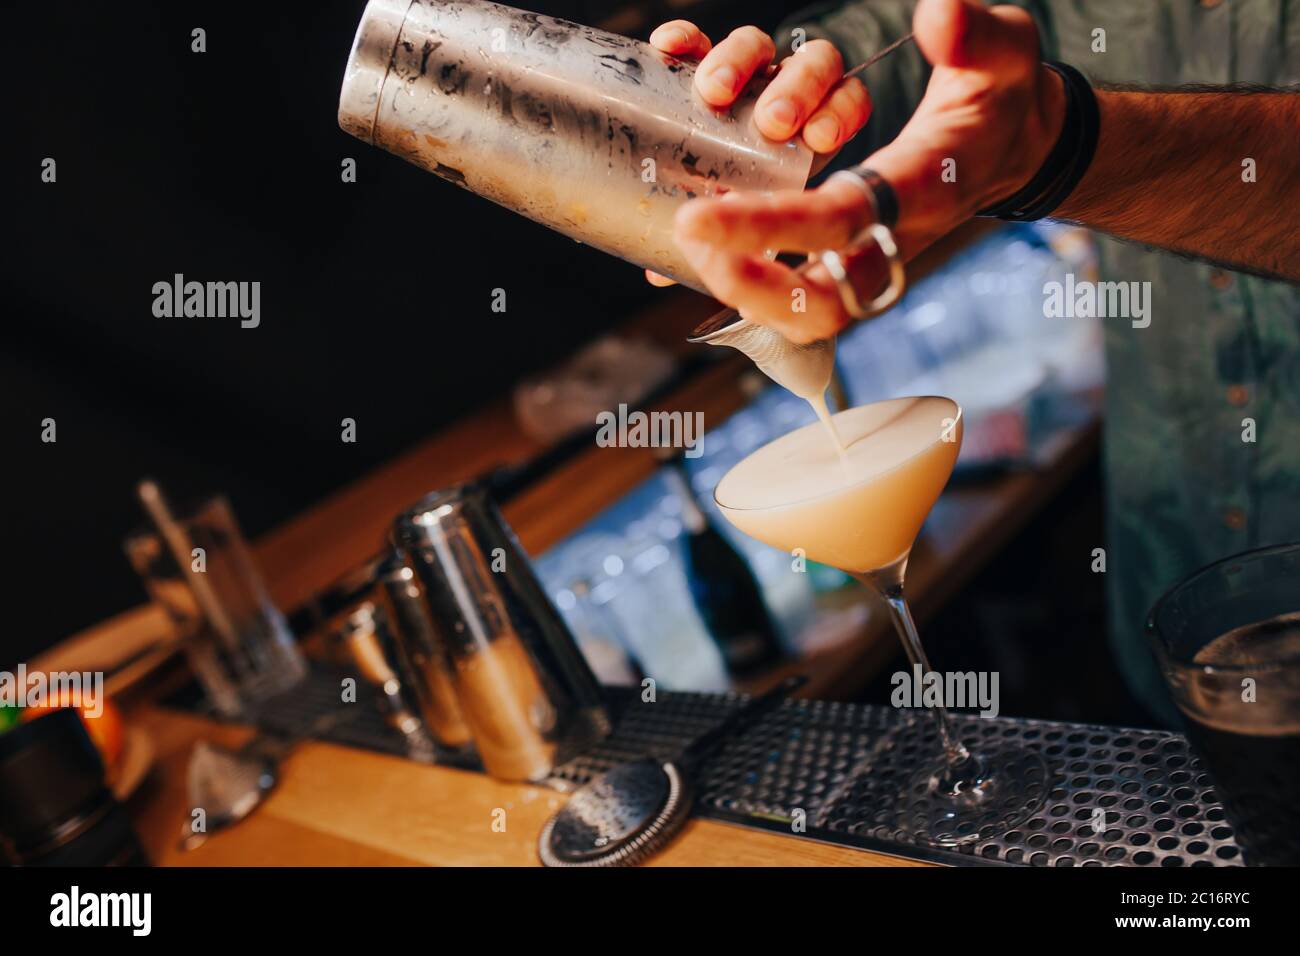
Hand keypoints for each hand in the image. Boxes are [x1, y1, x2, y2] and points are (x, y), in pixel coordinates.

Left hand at [669, 0, 1066, 341]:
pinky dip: (726, 281)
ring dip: (731, 284)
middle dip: (742, 281)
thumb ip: (975, 36)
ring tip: (676, 240)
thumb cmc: (998, 99)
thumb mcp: (1006, 52)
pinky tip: (666, 266)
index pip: (840, 221)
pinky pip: (783, 286)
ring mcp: (859, 256)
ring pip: (796, 304)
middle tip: (684, 235)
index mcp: (920, 191)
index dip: (768, 227)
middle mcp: (885, 238)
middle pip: (815, 298)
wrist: (1012, 143)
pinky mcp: (837, 252)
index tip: (699, 217)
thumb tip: (936, 15)